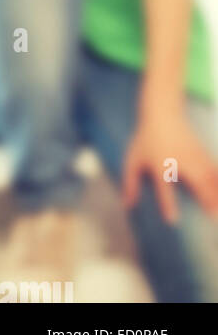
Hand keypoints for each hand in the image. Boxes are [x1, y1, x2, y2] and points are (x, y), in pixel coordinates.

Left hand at [121, 104, 217, 221]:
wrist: (162, 114)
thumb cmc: (145, 140)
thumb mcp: (133, 158)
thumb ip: (130, 182)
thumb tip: (127, 205)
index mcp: (159, 164)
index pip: (163, 186)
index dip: (167, 203)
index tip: (173, 220)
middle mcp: (179, 161)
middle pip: (195, 181)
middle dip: (206, 199)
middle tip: (214, 218)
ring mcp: (193, 155)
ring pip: (209, 176)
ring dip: (217, 193)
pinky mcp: (202, 152)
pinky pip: (215, 168)